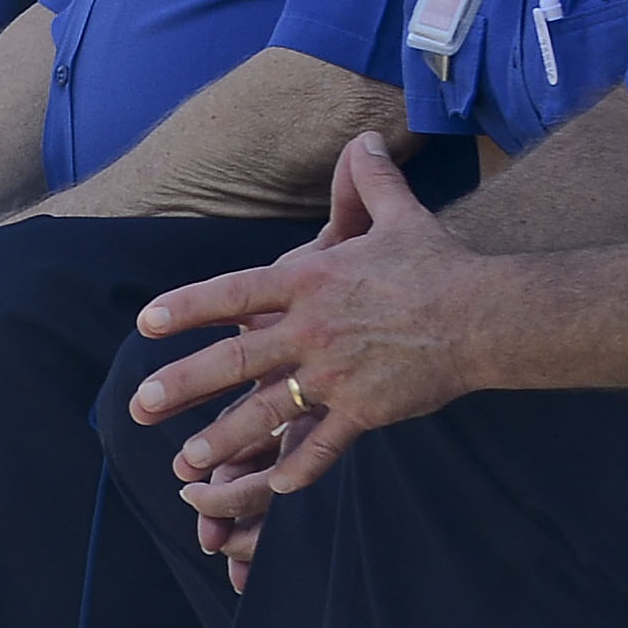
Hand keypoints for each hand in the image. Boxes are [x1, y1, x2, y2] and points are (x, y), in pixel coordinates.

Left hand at [127, 134, 494, 509]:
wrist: (490, 315)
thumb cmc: (440, 264)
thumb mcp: (399, 215)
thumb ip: (369, 182)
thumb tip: (363, 139)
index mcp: (310, 282)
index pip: (232, 293)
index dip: (186, 308)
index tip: (145, 324)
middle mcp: (312, 329)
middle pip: (233, 362)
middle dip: (180, 386)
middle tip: (138, 406)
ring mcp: (337, 374)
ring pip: (266, 413)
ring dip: (222, 439)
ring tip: (185, 461)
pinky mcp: (367, 410)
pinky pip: (323, 446)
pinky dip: (298, 468)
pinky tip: (272, 488)